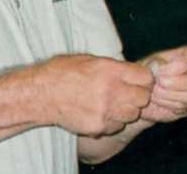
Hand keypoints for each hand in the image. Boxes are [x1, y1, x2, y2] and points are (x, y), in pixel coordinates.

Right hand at [38, 54, 153, 136]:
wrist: (41, 94)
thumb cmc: (62, 72)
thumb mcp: (90, 60)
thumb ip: (114, 67)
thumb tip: (132, 72)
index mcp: (110, 70)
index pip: (146, 77)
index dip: (145, 79)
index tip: (139, 81)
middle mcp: (110, 90)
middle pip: (143, 98)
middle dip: (139, 96)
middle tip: (128, 93)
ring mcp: (105, 110)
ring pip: (132, 114)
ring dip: (127, 110)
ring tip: (113, 103)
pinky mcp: (98, 126)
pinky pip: (116, 126)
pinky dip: (113, 122)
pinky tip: (101, 113)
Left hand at [137, 45, 186, 122]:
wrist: (141, 93)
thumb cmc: (147, 73)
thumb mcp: (149, 63)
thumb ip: (157, 63)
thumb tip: (163, 67)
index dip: (180, 64)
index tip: (161, 71)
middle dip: (180, 82)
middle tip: (160, 82)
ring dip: (172, 95)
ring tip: (155, 91)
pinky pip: (186, 107)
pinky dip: (168, 103)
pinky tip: (157, 99)